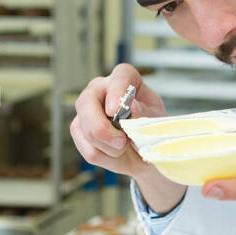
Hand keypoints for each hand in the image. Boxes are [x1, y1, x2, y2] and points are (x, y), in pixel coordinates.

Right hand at [70, 64, 184, 212]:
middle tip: (121, 142)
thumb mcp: (157, 121)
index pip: (120, 77)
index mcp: (126, 79)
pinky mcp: (79, 130)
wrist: (145, 152)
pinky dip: (106, 157)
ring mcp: (86, 110)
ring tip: (126, 146)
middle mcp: (101, 89)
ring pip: (86, 130)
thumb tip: (133, 106)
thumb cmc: (151, 129)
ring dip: (110, 147)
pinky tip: (116, 153)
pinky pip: (88, 149)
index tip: (116, 110)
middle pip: (87, 102)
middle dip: (101, 127)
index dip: (117, 91)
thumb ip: (146, 113)